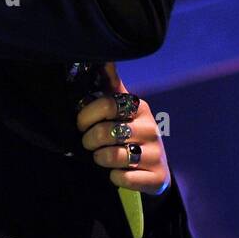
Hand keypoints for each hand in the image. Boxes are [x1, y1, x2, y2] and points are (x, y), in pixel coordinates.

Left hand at [75, 62, 169, 195]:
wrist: (155, 169)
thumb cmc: (131, 134)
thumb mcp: (123, 110)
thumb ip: (112, 85)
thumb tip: (104, 58)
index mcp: (140, 107)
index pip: (107, 104)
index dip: (86, 115)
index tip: (81, 124)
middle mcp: (151, 128)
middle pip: (106, 131)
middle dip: (89, 140)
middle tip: (89, 143)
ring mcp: (156, 153)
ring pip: (114, 156)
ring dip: (100, 159)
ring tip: (101, 157)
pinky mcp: (157, 177)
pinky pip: (123, 178)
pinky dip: (114, 177)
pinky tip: (117, 173)